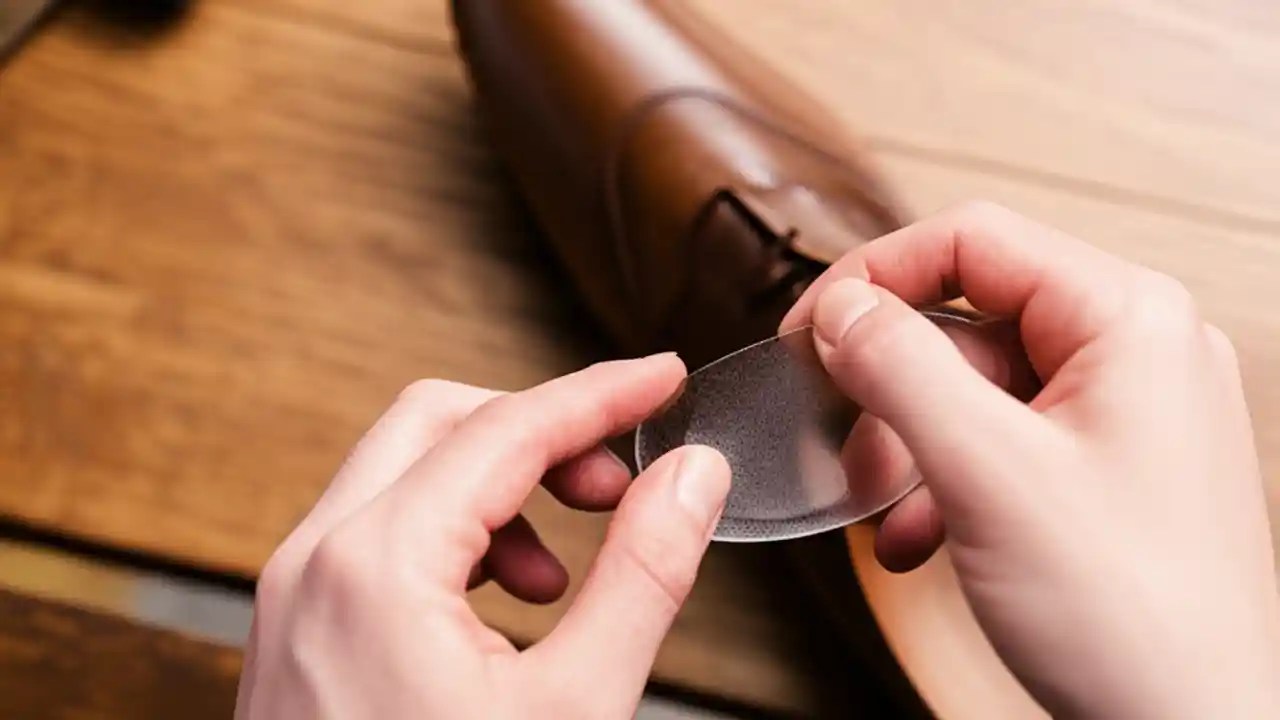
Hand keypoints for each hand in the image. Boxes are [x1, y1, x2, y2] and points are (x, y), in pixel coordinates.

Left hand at [234, 356, 730, 718]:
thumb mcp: (576, 708)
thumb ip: (644, 576)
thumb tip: (692, 477)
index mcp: (376, 564)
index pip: (507, 428)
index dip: (600, 393)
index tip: (664, 377)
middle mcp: (315, 560)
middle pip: (439, 422)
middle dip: (541, 431)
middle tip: (621, 475)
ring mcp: (293, 594)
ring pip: (403, 472)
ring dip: (499, 487)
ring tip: (567, 564)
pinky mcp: (297, 628)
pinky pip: (379, 533)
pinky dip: (456, 537)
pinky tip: (509, 604)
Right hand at [782, 202, 1279, 718]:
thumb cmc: (1133, 617)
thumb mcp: (987, 474)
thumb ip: (900, 369)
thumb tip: (839, 307)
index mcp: (1129, 318)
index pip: (973, 242)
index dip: (874, 276)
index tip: (807, 331)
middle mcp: (1136, 350)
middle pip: (969, 321)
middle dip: (890, 388)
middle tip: (839, 438)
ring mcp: (1126, 411)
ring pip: (978, 389)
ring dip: (910, 446)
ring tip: (878, 507)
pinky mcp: (1108, 465)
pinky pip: (1003, 441)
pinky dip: (946, 481)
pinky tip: (914, 537)